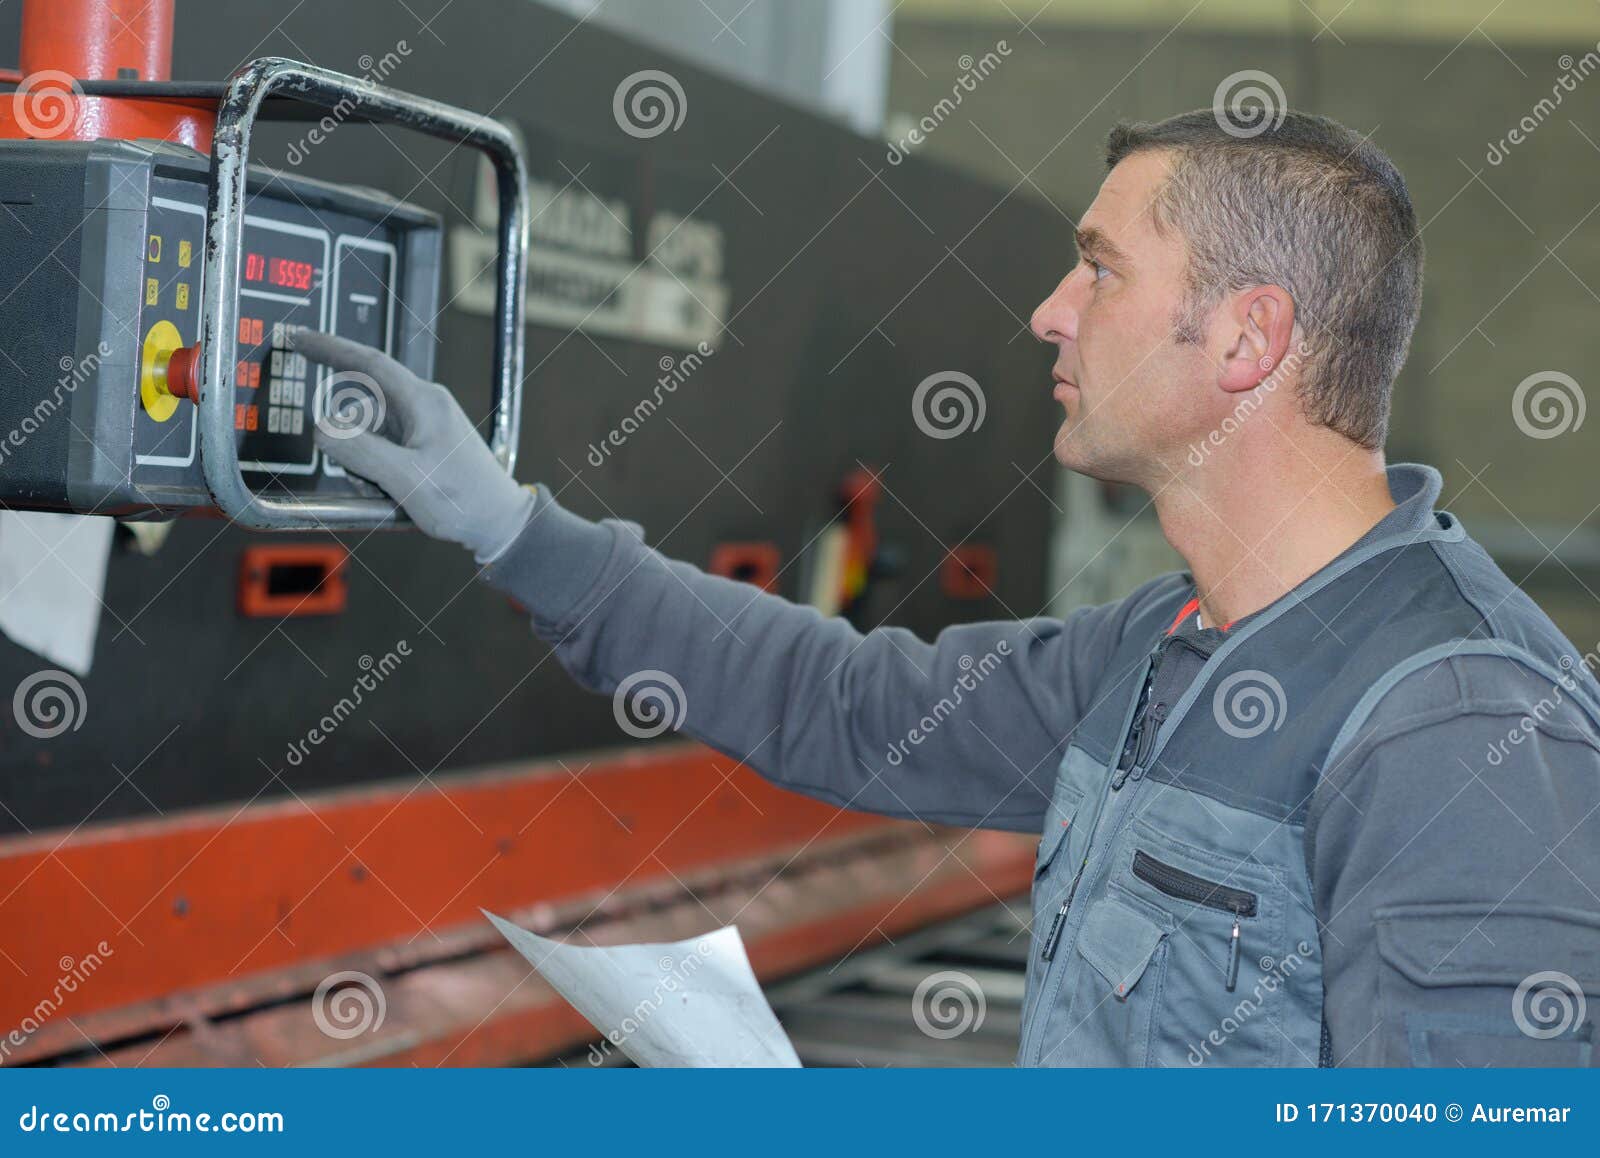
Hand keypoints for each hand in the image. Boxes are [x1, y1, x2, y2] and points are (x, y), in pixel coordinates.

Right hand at [293, 330, 533, 562]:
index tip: (299, 338)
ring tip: (390, 492)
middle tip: (369, 480)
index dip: (330, 348)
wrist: (499, 523)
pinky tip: (395, 494)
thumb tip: (323, 428)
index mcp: (422, 402)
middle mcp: (423, 406)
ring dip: (365, 464)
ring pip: (368, 434)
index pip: (368, 363)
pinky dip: (377, 471)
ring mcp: (423, 426)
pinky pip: (382, 450)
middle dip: (351, 445)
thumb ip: (361, 451)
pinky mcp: (423, 445)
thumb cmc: (465, 501)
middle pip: (361, 409)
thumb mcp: (406, 478)